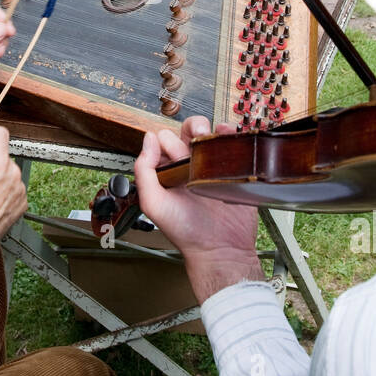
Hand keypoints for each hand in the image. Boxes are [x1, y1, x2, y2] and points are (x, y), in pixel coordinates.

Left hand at [135, 116, 263, 302]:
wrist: (221, 248)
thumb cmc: (186, 231)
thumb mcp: (154, 204)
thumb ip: (144, 172)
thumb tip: (147, 141)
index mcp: (168, 172)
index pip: (163, 140)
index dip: (165, 141)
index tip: (171, 155)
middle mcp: (189, 166)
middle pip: (186, 131)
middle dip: (189, 128)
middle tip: (192, 143)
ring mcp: (211, 166)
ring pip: (208, 133)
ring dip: (207, 128)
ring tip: (207, 138)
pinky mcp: (231, 169)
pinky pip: (230, 143)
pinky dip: (228, 133)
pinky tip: (225, 136)